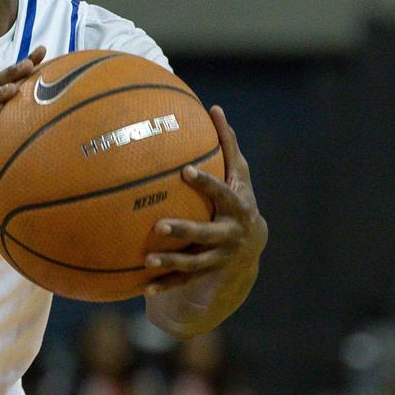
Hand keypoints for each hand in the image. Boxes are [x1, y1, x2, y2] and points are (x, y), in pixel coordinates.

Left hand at [144, 107, 266, 284]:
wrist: (251, 245)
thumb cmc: (238, 198)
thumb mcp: (238, 174)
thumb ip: (226, 145)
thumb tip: (214, 107)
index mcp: (237, 207)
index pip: (222, 193)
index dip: (205, 183)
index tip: (184, 171)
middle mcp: (231, 234)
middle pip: (207, 233)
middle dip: (185, 230)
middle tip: (159, 224)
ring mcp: (220, 257)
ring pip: (195, 262)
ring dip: (171, 261)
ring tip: (146, 259)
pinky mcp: (207, 274)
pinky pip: (184, 281)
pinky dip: (165, 284)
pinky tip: (142, 287)